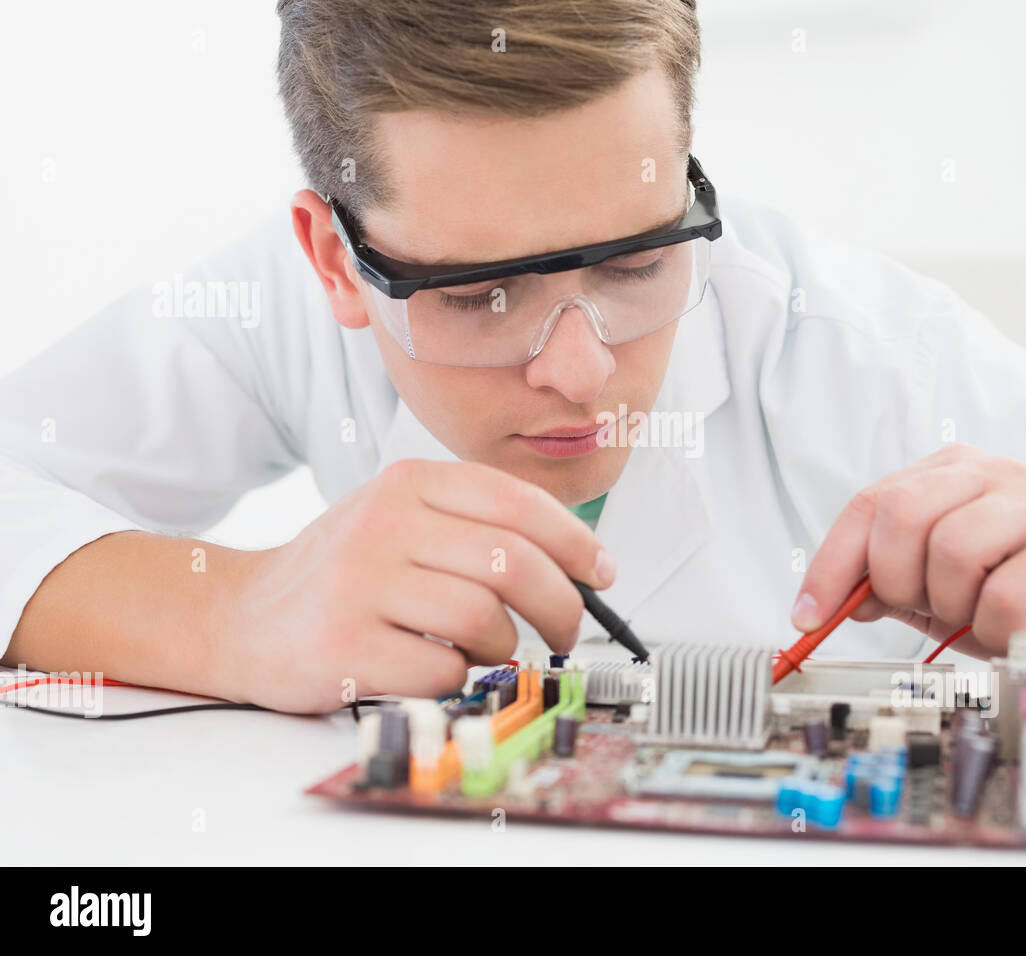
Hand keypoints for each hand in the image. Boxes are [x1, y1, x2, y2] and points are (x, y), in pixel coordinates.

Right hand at [219, 459, 614, 711]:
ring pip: (485, 617)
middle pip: (514, 563)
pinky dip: (457, 675)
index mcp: (409, 484)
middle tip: (568, 628)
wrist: (240, 615)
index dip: (576, 541)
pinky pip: (443, 667)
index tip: (602, 572)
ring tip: (486, 647)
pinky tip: (434, 664)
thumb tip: (578, 562)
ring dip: (505, 645)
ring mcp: (360, 584)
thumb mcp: (401, 518)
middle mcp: (383, 524)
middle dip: (563, 604)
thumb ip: (478, 526)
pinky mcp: (344, 646)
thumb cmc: (340, 572)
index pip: (518, 503)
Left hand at [792, 444, 1025, 679]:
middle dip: (894, 580)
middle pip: (901, 514)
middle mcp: (992, 474)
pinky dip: (998, 630)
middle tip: (927, 611)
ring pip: (951, 550)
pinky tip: (1018, 632)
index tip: (807, 614)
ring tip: (982, 619)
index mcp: (951, 473)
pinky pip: (1004, 594)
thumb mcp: (943, 592)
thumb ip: (889, 586)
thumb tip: (831, 600)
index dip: (831, 563)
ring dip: (952, 606)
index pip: (869, 504)